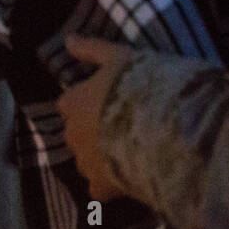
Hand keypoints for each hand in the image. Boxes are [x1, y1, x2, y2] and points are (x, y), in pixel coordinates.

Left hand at [57, 36, 137, 202]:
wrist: (161, 127)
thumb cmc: (139, 85)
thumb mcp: (119, 56)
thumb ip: (92, 49)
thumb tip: (67, 39)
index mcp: (73, 103)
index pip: (69, 103)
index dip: (86, 102)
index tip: (107, 100)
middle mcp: (72, 134)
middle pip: (76, 133)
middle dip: (92, 131)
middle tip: (123, 125)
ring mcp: (85, 163)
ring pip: (86, 160)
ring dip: (101, 157)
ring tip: (130, 150)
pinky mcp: (102, 187)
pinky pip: (99, 189)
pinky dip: (109, 185)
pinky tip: (129, 177)